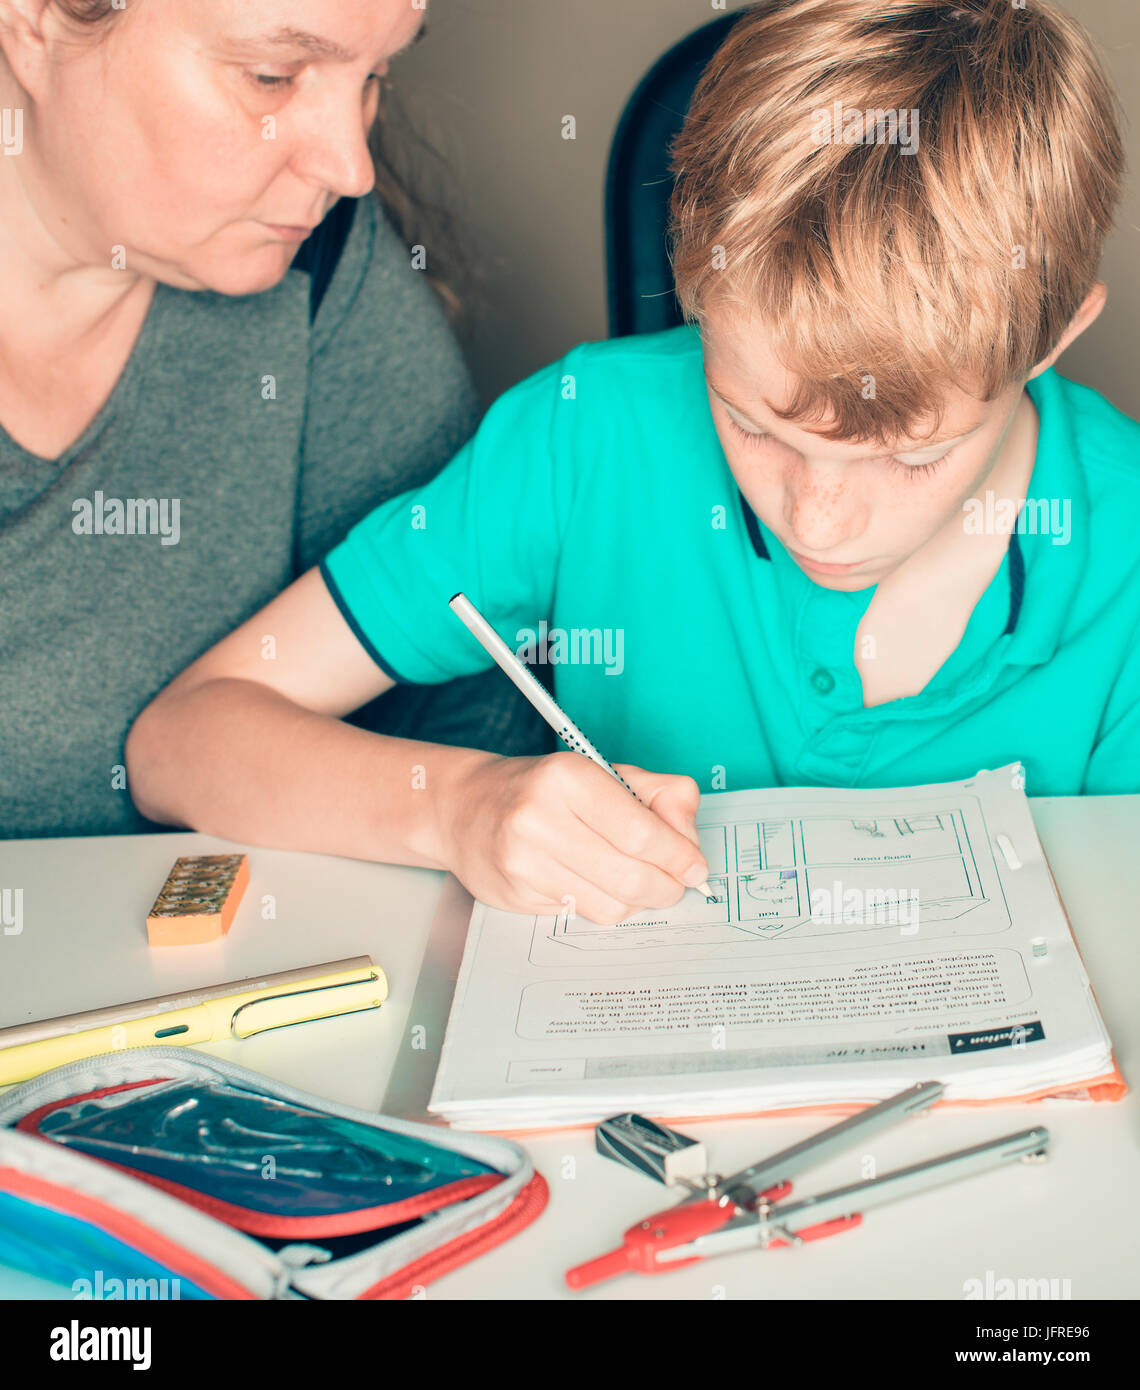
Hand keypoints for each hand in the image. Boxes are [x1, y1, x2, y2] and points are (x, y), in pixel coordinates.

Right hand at [437, 751, 708, 924]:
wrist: (466, 807)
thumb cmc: (545, 789)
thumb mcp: (606, 772)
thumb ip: (661, 795)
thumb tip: (690, 843)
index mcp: (568, 777)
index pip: (641, 832)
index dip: (679, 856)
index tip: (695, 868)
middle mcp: (539, 818)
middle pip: (631, 876)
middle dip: (667, 887)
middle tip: (675, 884)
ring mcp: (522, 861)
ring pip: (611, 905)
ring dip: (637, 901)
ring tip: (635, 882)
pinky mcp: (515, 895)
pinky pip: (585, 915)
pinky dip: (605, 905)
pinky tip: (597, 883)